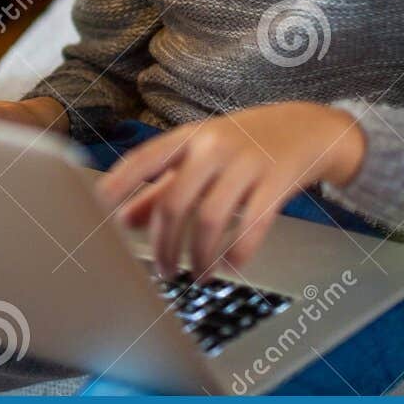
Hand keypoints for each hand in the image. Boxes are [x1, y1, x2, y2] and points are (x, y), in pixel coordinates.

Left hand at [94, 101, 366, 280]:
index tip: (97, 210)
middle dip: (165, 246)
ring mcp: (246, 163)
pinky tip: (230, 267)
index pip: (143, 159)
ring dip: (199, 257)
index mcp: (188, 137)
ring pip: (210, 221)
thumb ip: (160, 187)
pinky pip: (252, 227)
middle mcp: (213, 146)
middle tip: (165, 272)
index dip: (118, 184)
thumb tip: (124, 221)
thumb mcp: (199, 156)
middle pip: (175, 204)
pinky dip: (237, 254)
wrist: (307, 128)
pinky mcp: (277, 182)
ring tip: (198, 276)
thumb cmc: (242, 144)